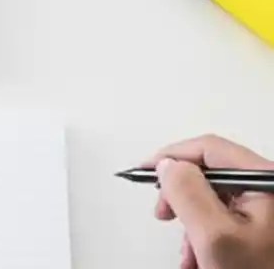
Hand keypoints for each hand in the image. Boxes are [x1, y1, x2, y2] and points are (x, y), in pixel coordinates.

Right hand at [144, 135, 273, 268]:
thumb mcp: (214, 236)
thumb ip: (187, 194)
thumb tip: (168, 165)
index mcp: (267, 181)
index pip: (209, 149)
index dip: (172, 156)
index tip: (147, 171)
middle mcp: (270, 189)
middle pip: (211, 174)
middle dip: (181, 197)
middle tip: (164, 214)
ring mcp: (269, 210)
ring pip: (215, 199)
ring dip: (192, 224)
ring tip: (189, 254)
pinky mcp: (265, 227)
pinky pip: (226, 219)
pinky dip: (206, 236)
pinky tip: (202, 257)